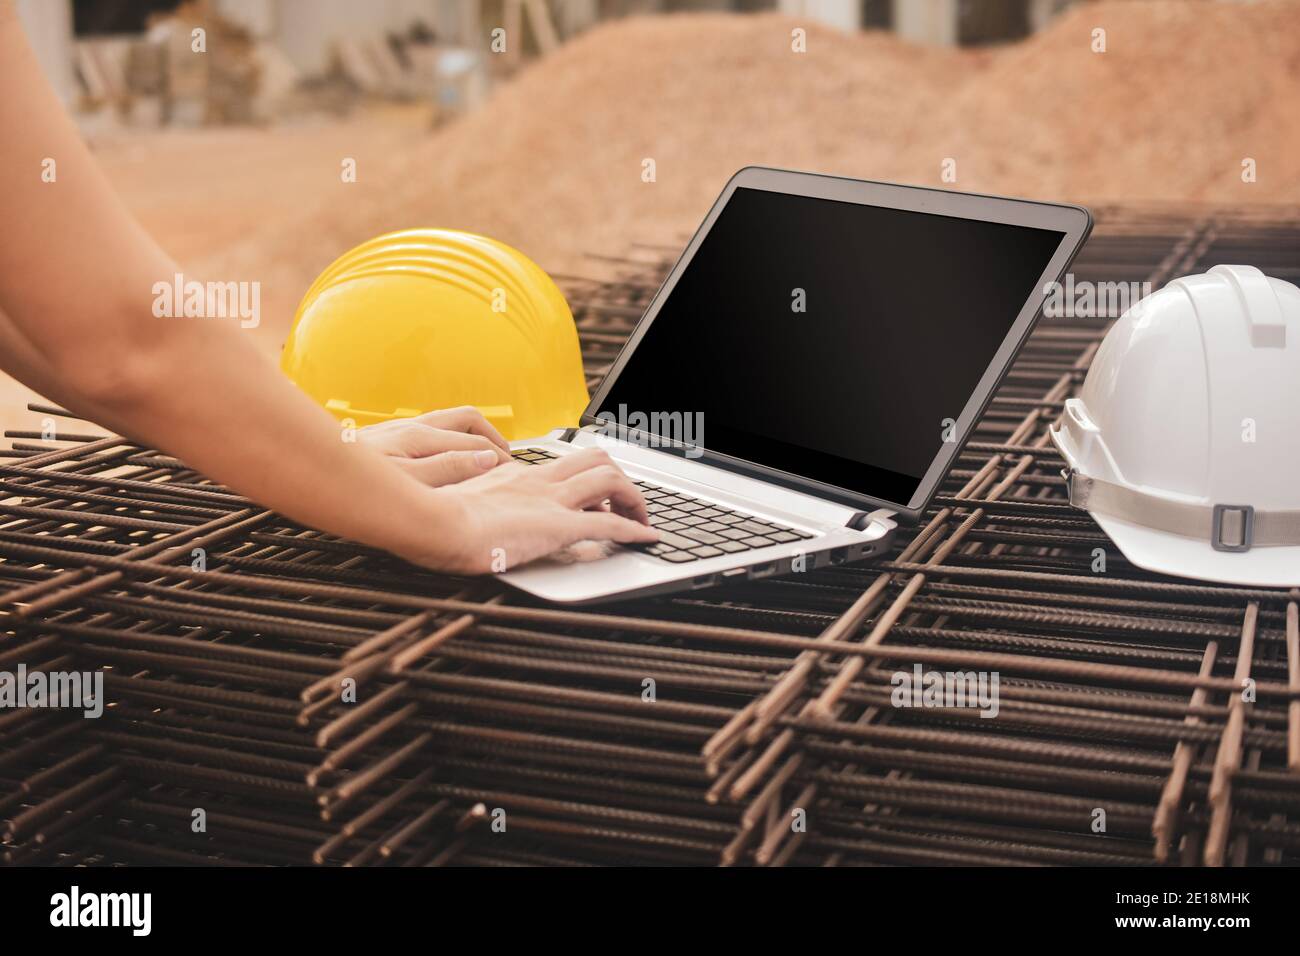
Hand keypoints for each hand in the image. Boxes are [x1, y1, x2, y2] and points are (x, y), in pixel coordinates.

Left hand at [358, 406, 511, 485]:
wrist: (306, 466)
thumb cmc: (349, 481)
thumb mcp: (406, 485)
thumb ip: (449, 469)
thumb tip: (486, 460)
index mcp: (421, 438)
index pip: (477, 445)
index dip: (500, 460)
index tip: (515, 476)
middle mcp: (412, 427)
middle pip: (468, 420)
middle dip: (494, 437)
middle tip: (510, 461)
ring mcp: (398, 429)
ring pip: (449, 420)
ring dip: (473, 434)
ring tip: (486, 454)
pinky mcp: (385, 436)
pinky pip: (431, 428)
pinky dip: (450, 438)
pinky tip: (445, 454)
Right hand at [412, 448, 658, 572]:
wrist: (434, 524)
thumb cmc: (436, 516)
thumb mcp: (457, 500)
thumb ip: (472, 496)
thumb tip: (472, 502)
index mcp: (516, 474)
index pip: (562, 465)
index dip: (585, 477)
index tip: (592, 496)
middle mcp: (539, 481)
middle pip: (595, 460)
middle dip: (618, 478)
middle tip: (624, 501)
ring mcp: (551, 501)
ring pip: (610, 480)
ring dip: (634, 498)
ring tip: (642, 518)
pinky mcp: (559, 526)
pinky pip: (610, 524)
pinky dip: (635, 530)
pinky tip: (647, 539)